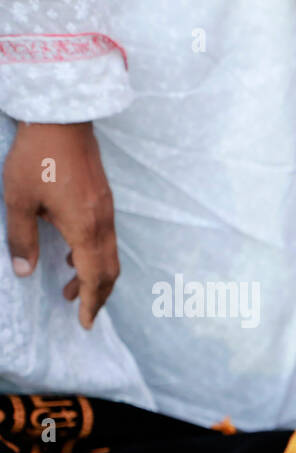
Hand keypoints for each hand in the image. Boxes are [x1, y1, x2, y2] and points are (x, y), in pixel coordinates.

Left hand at [3, 121, 117, 328]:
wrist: (62, 119)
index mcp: (84, 228)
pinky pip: (107, 238)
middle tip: (82, 311)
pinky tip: (74, 252)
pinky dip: (96, 255)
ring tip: (72, 285)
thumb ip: (21, 238)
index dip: (90, 303)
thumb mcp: (18, 200)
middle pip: (110, 271)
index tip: (85, 323)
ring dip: (95, 275)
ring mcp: (106, 211)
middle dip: (97, 295)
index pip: (94, 277)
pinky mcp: (104, 200)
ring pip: (110, 255)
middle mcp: (102, 224)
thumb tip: (25, 271)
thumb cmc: (38, 158)